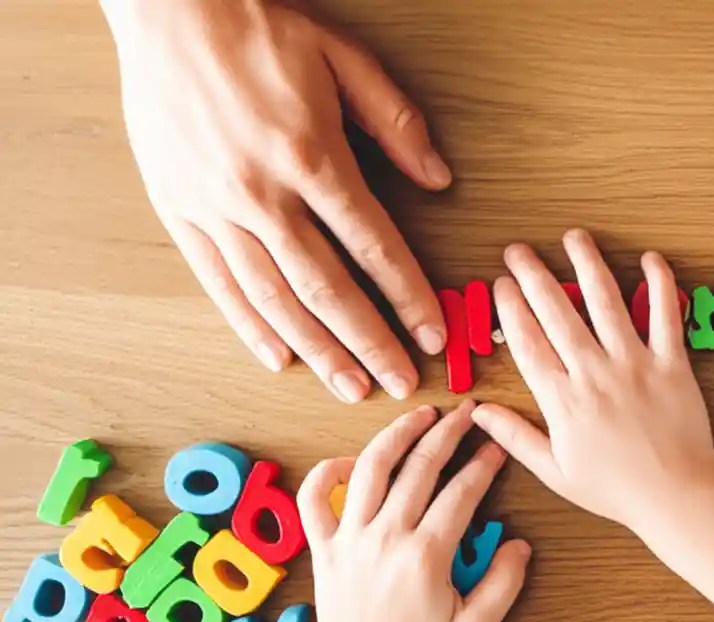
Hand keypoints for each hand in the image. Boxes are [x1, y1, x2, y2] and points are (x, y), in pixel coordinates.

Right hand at [101, 0, 451, 401]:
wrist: (168, 10)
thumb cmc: (260, 32)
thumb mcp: (344, 59)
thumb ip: (396, 124)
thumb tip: (439, 179)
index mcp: (312, 157)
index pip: (373, 246)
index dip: (408, 297)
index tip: (433, 334)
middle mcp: (262, 193)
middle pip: (327, 288)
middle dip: (369, 342)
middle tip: (400, 381)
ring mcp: (214, 208)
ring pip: (273, 297)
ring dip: (316, 349)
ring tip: (349, 386)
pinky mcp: (177, 211)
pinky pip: (219, 282)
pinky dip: (249, 325)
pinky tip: (278, 357)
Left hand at [261, 404, 530, 621]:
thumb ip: (503, 585)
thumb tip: (519, 546)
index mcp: (425, 556)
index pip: (461, 492)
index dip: (483, 463)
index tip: (496, 446)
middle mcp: (386, 537)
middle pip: (419, 466)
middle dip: (447, 432)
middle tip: (466, 413)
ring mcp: (351, 537)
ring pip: (371, 467)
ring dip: (397, 433)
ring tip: (419, 414)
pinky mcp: (325, 545)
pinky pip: (316, 497)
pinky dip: (328, 472)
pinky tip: (351, 458)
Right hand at [474, 230, 713, 621]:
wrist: (674, 497)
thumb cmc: (614, 490)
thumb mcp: (554, 470)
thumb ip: (515, 437)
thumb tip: (478, 413)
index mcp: (562, 400)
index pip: (528, 342)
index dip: (510, 309)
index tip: (499, 284)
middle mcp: (594, 374)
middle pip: (557, 312)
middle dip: (534, 276)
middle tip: (519, 250)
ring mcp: (634, 365)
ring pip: (606, 302)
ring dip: (587, 265)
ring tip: (574, 237)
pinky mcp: (672, 364)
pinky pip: (665, 316)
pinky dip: (660, 285)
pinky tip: (650, 258)